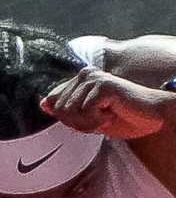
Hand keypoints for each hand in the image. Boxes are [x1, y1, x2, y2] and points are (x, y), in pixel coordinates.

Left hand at [40, 69, 172, 139]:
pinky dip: (98, 120)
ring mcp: (94, 77)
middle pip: (60, 110)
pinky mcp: (103, 85)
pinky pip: (85, 111)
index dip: (70, 119)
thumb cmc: (126, 117)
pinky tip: (113, 113)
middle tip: (102, 119)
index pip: (54, 104)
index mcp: (80, 80)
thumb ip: (67, 110)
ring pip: (70, 111)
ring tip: (108, 116)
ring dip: (89, 123)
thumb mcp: (90, 118)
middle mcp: (85, 74)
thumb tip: (43, 103)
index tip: (93, 118)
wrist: (155, 116)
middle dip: (79, 123)